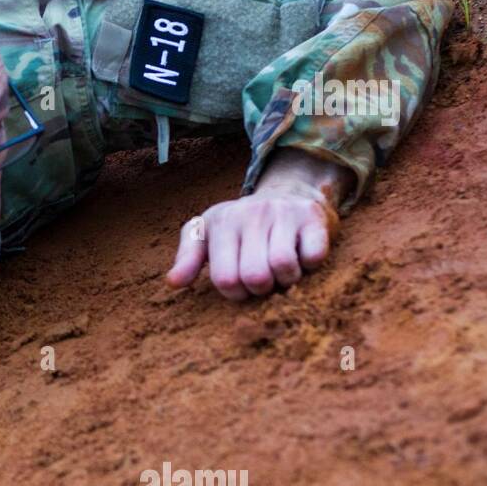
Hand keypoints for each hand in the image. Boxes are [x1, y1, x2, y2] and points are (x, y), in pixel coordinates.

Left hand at [166, 181, 338, 300]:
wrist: (288, 192)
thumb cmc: (241, 225)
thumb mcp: (209, 234)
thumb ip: (188, 258)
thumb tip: (173, 283)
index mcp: (222, 222)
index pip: (226, 279)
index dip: (236, 293)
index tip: (241, 284)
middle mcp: (251, 214)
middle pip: (255, 277)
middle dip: (261, 289)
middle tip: (264, 278)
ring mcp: (283, 213)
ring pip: (284, 267)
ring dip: (287, 279)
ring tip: (282, 270)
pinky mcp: (312, 217)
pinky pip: (313, 257)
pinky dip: (310, 265)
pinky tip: (303, 255)